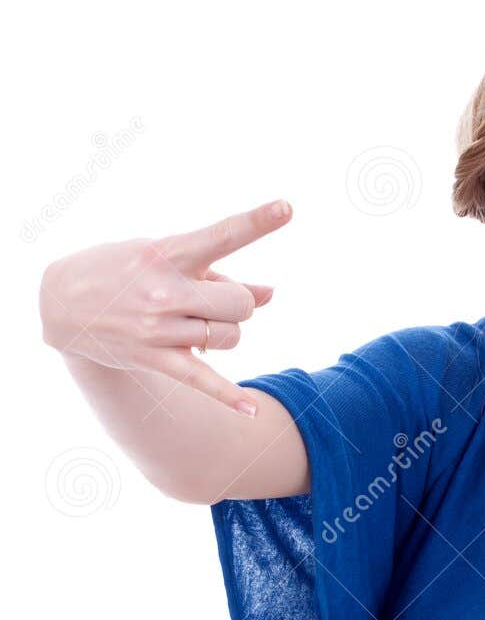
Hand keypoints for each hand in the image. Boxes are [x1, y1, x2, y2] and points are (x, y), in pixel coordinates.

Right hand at [38, 198, 291, 415]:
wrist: (61, 302)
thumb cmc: (125, 270)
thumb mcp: (165, 257)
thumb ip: (221, 275)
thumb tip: (272, 293)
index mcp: (168, 253)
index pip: (223, 235)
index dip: (258, 221)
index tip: (288, 207)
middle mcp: (164, 290)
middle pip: (241, 304)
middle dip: (237, 304)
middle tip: (210, 301)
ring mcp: (158, 327)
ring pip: (230, 337)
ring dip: (224, 332)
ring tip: (193, 323)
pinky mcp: (153, 358)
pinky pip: (203, 381)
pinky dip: (229, 397)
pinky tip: (251, 412)